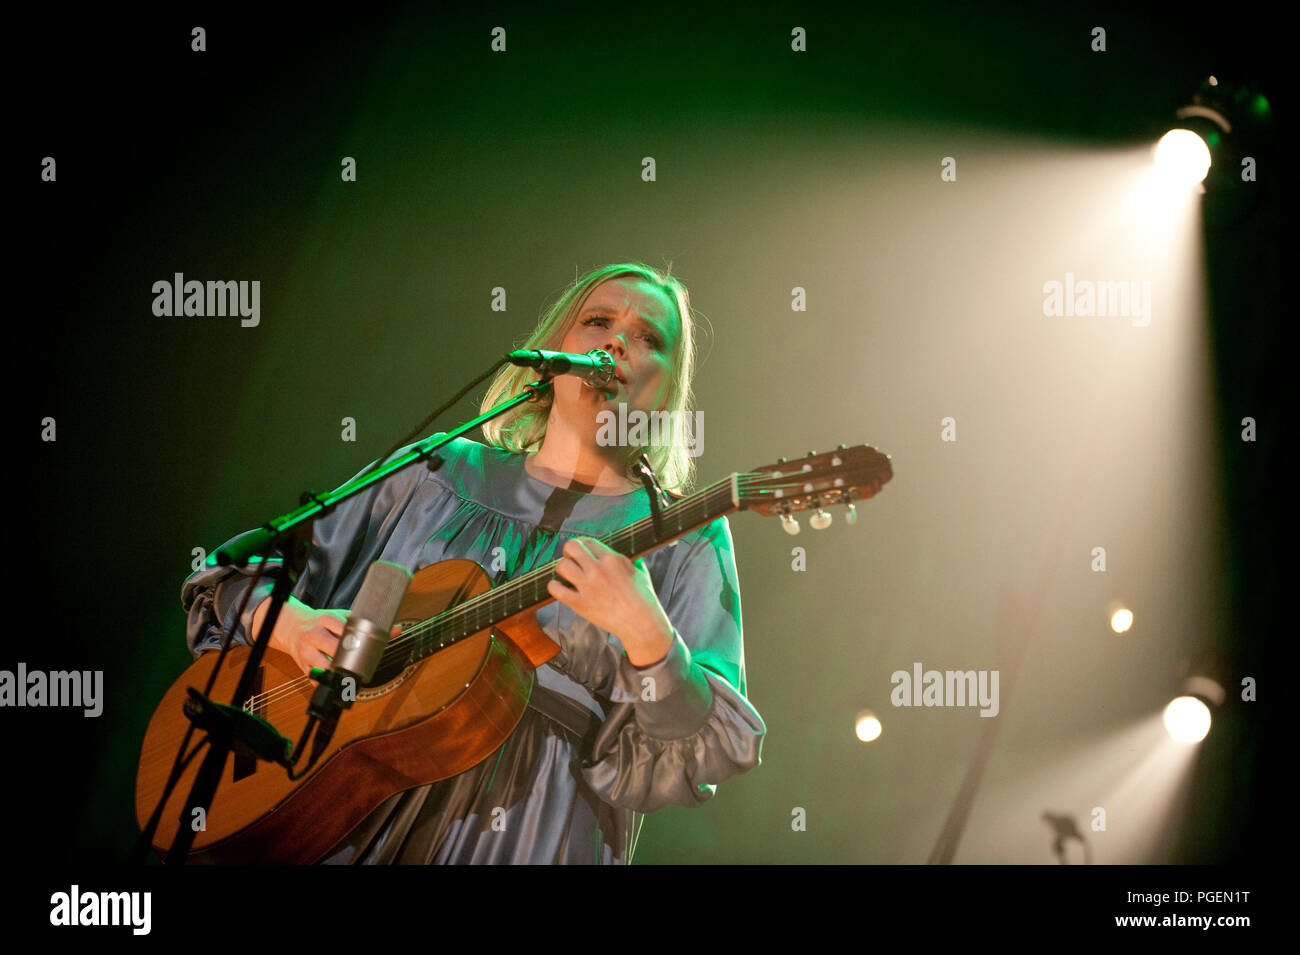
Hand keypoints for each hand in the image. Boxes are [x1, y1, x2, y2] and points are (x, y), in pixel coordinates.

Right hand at [253, 595, 400, 678]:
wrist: (293, 627)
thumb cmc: (322, 623)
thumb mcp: (342, 618)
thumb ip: (368, 624)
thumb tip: (397, 630)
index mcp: (325, 620)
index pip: (343, 629)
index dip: (358, 640)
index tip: (370, 647)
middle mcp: (314, 635)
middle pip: (332, 648)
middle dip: (347, 657)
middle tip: (361, 664)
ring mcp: (306, 652)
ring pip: (322, 666)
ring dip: (337, 673)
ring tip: (350, 677)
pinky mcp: (302, 666)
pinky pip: (315, 679)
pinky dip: (326, 684)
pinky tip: (336, 686)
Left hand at [546, 538, 674, 666]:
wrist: (640, 622)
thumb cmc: (643, 598)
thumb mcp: (639, 571)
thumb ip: (627, 561)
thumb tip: (624, 556)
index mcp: (612, 559)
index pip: (587, 541)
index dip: (582, 545)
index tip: (581, 552)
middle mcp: (597, 570)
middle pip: (571, 547)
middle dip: (569, 552)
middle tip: (572, 561)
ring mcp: (587, 586)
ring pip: (561, 566)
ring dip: (562, 568)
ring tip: (567, 576)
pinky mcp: (580, 603)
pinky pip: (556, 589)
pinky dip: (554, 587)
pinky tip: (559, 587)